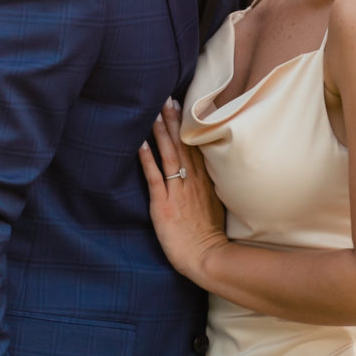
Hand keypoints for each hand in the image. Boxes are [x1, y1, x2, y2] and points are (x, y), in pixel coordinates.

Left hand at [139, 100, 227, 284]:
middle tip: (166, 98)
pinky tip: (140, 144)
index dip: (189, 126)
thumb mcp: (216, 206)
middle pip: (183, 145)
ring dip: (161, 133)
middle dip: (174, 121)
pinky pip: (154, 178)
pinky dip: (147, 160)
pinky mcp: (164, 205)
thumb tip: (206, 173)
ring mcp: (178, 192)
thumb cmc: (210, 236)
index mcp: (205, 181)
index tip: (184, 105)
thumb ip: (209, 187)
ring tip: (153, 112)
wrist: (207, 257)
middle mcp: (193, 182)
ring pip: (169, 155)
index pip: (196, 146)